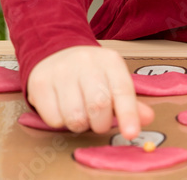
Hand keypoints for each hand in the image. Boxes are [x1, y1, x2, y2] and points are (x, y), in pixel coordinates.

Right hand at [26, 45, 153, 138]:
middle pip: (98, 105)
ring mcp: (60, 71)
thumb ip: (129, 102)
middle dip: (101, 124)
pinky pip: (54, 119)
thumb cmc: (90, 72)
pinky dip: (61, 122)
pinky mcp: (40, 83)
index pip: (122, 89)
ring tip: (81, 114)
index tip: (131, 133)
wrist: (56, 52)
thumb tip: (147, 118)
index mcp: (109, 60)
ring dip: (80, 125)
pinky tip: (63, 108)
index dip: (128, 114)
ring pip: (75, 117)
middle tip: (99, 122)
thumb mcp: (112, 80)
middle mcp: (85, 61)